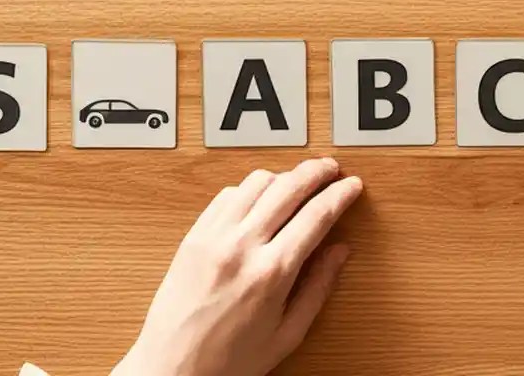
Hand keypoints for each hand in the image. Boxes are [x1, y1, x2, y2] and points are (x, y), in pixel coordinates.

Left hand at [113, 158, 363, 375]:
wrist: (171, 369)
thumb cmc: (229, 361)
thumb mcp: (287, 334)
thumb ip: (318, 287)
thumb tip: (340, 251)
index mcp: (271, 274)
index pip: (316, 216)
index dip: (340, 195)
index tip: (352, 186)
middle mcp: (241, 248)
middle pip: (289, 187)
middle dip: (316, 172)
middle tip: (331, 168)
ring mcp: (213, 238)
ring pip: (256, 182)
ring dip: (282, 176)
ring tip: (297, 183)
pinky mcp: (193, 236)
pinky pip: (226, 195)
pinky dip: (249, 189)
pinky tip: (260, 199)